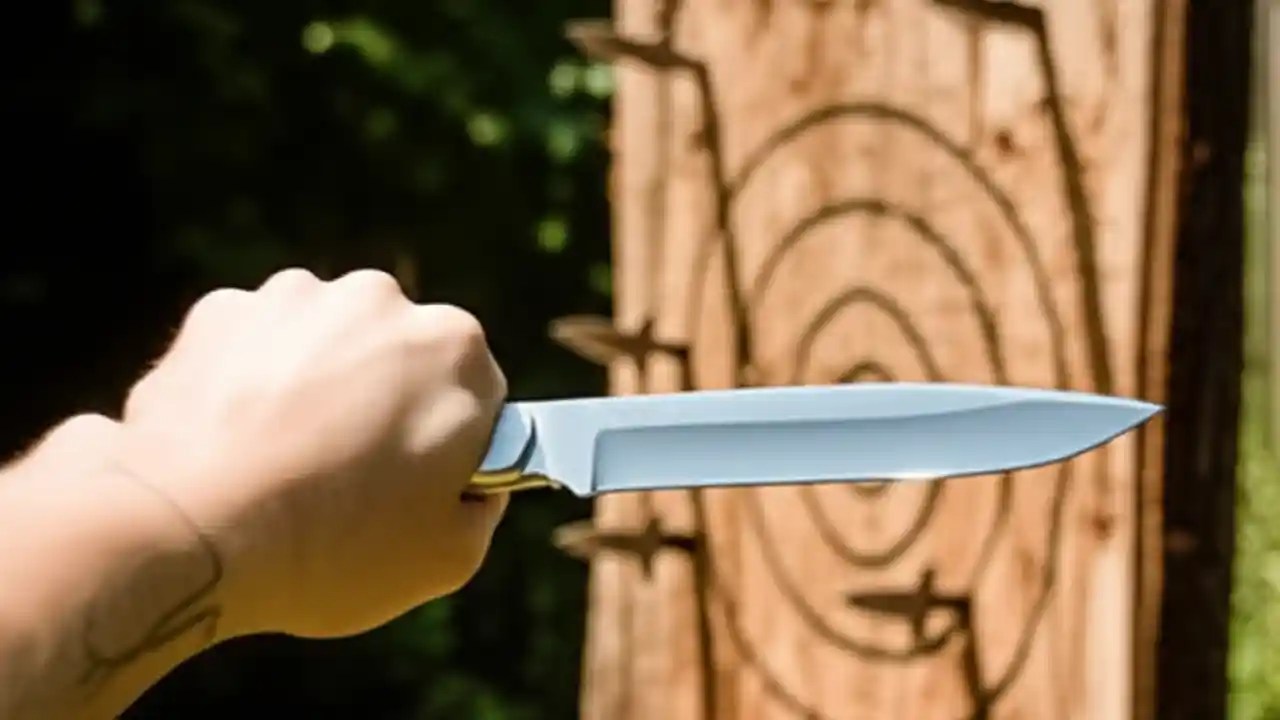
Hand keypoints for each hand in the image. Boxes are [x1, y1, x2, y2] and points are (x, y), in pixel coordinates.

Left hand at [115, 268, 508, 638]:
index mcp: (455, 349)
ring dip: (314, 386)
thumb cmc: (334, 549)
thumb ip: (483, 507)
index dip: (449, 442)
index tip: (415, 484)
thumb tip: (476, 485)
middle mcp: (380, 300)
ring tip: (282, 465)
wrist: (191, 533)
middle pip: (397, 354)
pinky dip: (248, 382)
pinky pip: (253, 346)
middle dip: (382, 401)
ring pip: (322, 342)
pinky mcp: (222, 311)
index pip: (472, 390)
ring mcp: (295, 298)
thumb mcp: (449, 557)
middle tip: (347, 479)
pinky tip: (234, 445)